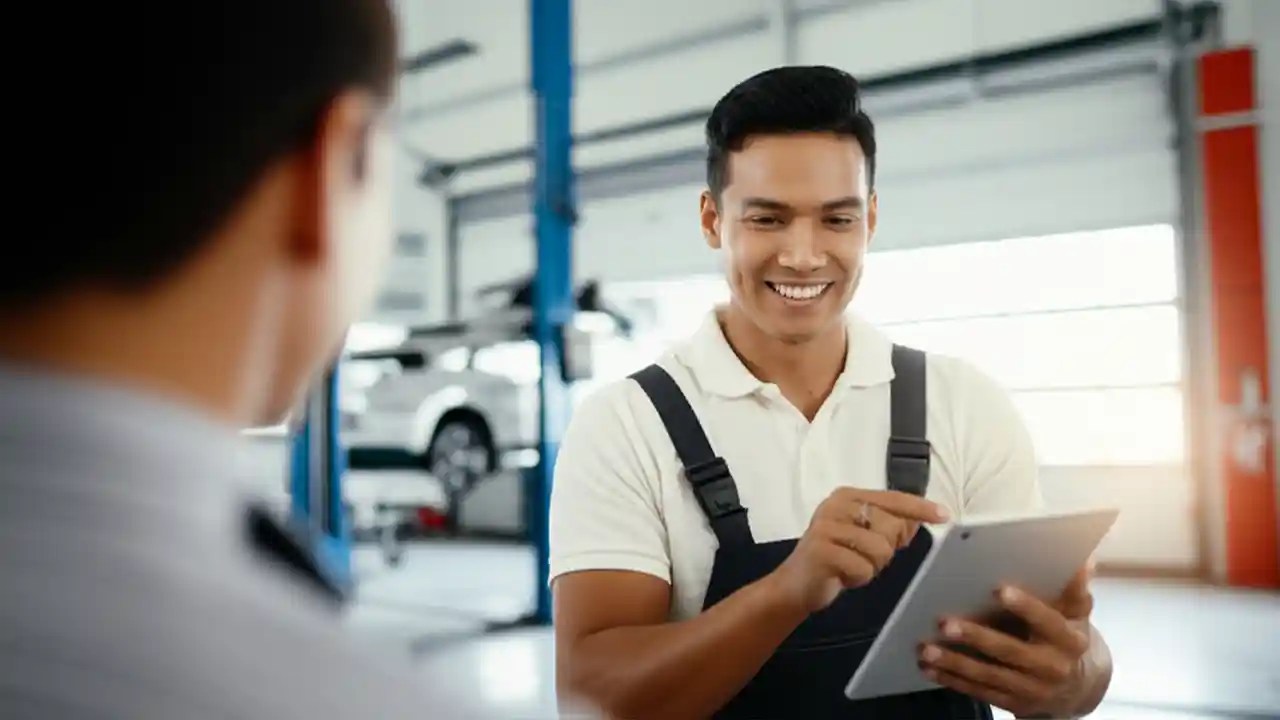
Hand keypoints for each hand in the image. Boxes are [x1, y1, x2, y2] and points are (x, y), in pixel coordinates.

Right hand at [768, 488, 950, 613]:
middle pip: (890, 526)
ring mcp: (826, 526)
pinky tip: (843, 576)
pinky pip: (863, 567)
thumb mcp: (863, 537)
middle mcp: (836, 505)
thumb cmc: (835, 560)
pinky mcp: (821, 550)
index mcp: (848, 497)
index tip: (945, 515)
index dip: (920, 507)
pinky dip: (859, 578)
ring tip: (853, 566)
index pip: (893, 498)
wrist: (795, 585)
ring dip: (873, 566)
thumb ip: (888, 525)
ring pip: (880, 549)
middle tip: (865, 557)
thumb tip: (917, 521)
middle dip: (887, 550)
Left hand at [918, 563, 1095, 716]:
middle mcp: (1052, 667)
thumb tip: (1082, 560)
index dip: (1026, 606)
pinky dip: (953, 680)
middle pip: (1010, 651)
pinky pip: (980, 692)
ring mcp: (1033, 689)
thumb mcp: (1076, 613)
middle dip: (976, 637)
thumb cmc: (1067, 635)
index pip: (1048, 622)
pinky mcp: (1014, 704)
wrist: (1078, 685)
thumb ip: (1073, 588)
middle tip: (943, 623)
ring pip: (989, 675)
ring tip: (926, 649)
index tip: (1000, 590)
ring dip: (955, 663)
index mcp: (1069, 640)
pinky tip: (929, 668)